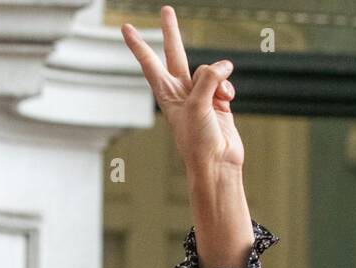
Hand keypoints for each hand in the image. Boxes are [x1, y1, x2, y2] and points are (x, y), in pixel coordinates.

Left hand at [121, 6, 243, 175]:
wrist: (217, 164)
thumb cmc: (199, 142)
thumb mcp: (198, 106)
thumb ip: (207, 80)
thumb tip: (223, 65)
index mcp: (166, 94)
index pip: (149, 63)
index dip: (138, 44)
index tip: (126, 28)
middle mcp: (181, 91)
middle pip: (175, 53)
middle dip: (172, 32)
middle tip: (165, 9)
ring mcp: (200, 94)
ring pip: (210, 70)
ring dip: (219, 81)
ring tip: (219, 101)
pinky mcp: (217, 100)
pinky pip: (225, 82)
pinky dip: (229, 90)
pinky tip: (228, 103)